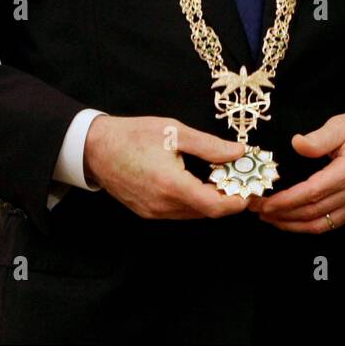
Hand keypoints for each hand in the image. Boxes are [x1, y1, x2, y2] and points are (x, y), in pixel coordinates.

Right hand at [84, 114, 251, 219]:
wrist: (94, 148)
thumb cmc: (133, 135)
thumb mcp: (175, 132)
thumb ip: (210, 146)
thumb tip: (239, 152)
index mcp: (170, 185)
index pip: (213, 207)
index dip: (236, 202)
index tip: (250, 189)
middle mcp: (162, 205)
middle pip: (206, 212)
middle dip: (228, 199)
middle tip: (242, 179)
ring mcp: (153, 212)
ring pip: (193, 214)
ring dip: (211, 201)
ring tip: (224, 178)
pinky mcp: (146, 212)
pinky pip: (178, 212)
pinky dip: (194, 201)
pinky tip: (201, 182)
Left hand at [247, 110, 344, 232]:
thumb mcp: (342, 125)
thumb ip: (319, 137)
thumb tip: (296, 144)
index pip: (312, 193)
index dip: (286, 201)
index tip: (264, 202)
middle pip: (312, 212)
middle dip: (281, 214)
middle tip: (256, 209)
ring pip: (319, 224)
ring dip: (291, 225)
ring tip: (269, 218)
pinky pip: (330, 225)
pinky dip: (307, 227)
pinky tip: (290, 221)